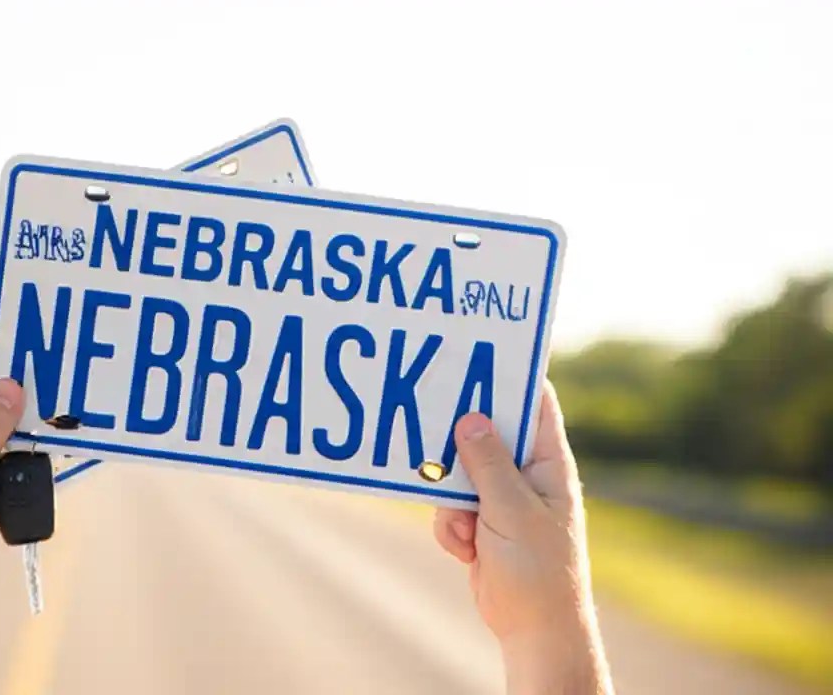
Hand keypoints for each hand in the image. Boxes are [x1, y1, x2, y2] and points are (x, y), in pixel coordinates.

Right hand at [433, 381, 611, 693]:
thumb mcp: (511, 510)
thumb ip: (487, 462)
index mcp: (548, 463)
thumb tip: (469, 417)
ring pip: (459, 472)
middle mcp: (526, 474)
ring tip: (464, 526)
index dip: (511, 375)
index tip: (479, 351)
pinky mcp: (482, 521)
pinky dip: (451, 527)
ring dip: (452, 500)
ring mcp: (503, 498)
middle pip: (485, 433)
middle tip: (432, 430)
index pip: (535, 403)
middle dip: (459, 443)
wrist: (533, 628)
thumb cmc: (539, 570)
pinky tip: (465, 549)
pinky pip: (451, 506)